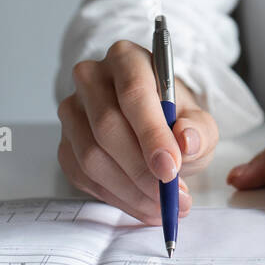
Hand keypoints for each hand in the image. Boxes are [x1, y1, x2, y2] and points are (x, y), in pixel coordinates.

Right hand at [57, 39, 218, 222]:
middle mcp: (92, 79)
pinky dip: (116, 197)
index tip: (171, 168)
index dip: (152, 133)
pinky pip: (83, 177)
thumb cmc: (175, 120)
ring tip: (163, 205)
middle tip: (171, 196)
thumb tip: (186, 141)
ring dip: (130, 189)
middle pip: (107, 125)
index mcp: (127, 59)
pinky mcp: (65, 145)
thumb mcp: (199, 122)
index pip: (133, 92)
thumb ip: (199, 131)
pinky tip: (142, 203)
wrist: (154, 130)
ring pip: (91, 156)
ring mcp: (73, 112)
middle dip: (142, 169)